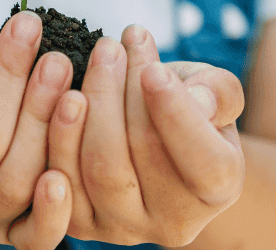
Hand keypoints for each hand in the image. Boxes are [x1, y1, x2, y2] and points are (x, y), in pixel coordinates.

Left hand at [47, 26, 245, 246]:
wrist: (152, 132)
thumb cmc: (188, 104)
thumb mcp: (214, 89)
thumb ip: (217, 91)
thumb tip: (196, 99)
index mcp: (219, 189)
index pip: (203, 162)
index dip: (176, 115)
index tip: (153, 70)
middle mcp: (174, 221)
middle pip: (140, 158)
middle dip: (117, 94)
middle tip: (109, 46)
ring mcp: (125, 228)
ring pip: (96, 171)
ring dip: (85, 107)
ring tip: (87, 63)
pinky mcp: (82, 225)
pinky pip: (61, 182)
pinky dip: (56, 134)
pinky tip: (60, 94)